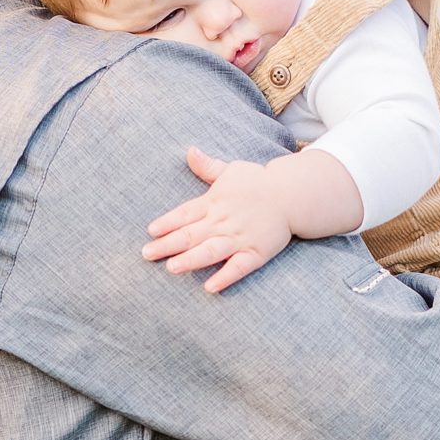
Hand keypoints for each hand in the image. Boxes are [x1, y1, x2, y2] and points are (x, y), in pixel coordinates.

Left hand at [143, 145, 293, 292]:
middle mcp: (224, 221)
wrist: (292, 195)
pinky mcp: (256, 253)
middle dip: (168, 245)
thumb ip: (208, 167)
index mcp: (215, 202)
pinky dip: (225, 276)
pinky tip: (210, 287)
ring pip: (212, 250)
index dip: (168, 222)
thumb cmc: (258, 182)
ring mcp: (240, 238)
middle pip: (192, 234)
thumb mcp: (231, 170)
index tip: (151, 231)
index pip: (186, 213)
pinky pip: (239, 267)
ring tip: (172, 268)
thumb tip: (190, 151)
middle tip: (147, 254)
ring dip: (192, 260)